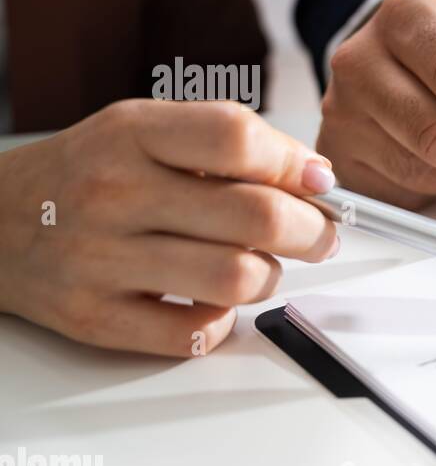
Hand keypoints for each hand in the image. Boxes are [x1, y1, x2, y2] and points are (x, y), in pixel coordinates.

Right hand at [0, 99, 338, 355]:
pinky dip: (220, 322)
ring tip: (260, 267)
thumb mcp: (143, 131)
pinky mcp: (96, 318)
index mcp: (131, 134)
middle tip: (319, 236)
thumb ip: (227, 143)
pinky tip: (210, 301)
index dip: (297, 164)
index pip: (238, 138)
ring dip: (270, 277)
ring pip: (238, 278)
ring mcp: (101, 259)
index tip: (319, 182)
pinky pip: (194, 334)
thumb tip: (314, 176)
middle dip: (312, 231)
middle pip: (258, 216)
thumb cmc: (86, 175)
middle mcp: (114, 193)